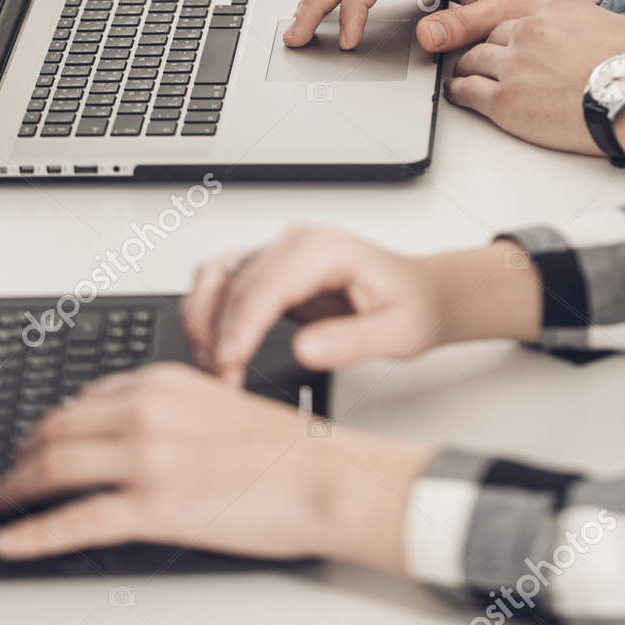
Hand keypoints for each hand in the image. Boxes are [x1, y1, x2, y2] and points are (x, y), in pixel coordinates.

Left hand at [0, 362, 429, 570]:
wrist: (324, 477)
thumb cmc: (287, 450)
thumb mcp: (219, 405)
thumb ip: (171, 410)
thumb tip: (130, 432)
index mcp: (163, 382)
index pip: (84, 399)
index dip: (50, 424)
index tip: (36, 440)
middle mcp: (146, 412)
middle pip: (56, 430)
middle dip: (21, 454)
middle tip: (7, 475)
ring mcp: (145, 459)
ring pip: (53, 468)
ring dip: (15, 488)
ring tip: (0, 504)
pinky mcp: (151, 507)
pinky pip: (73, 521)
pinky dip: (31, 534)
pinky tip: (10, 541)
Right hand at [184, 225, 458, 382]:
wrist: (420, 295)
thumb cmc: (411, 307)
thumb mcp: (397, 333)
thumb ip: (353, 341)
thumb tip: (306, 350)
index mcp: (326, 249)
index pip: (267, 283)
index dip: (241, 325)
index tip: (230, 363)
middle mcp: (296, 243)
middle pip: (232, 281)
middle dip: (218, 334)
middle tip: (223, 381)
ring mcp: (277, 254)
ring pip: (214, 277)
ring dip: (203, 323)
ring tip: (215, 369)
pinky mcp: (266, 270)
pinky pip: (220, 285)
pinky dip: (208, 317)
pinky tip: (218, 351)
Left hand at [449, 0, 624, 154]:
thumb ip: (608, 26)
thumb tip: (619, 38)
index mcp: (559, 7)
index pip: (528, 15)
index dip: (524, 33)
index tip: (523, 41)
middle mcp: (530, 29)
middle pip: (496, 35)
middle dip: (494, 48)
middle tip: (491, 60)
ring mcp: (513, 63)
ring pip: (474, 59)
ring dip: (470, 68)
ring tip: (466, 74)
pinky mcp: (503, 98)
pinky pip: (467, 90)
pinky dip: (459, 92)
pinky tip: (459, 93)